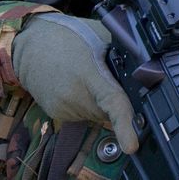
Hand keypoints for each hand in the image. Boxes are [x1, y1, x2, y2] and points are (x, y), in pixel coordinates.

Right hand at [12, 13, 138, 153]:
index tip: (132, 144)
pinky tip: (78, 83)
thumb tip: (148, 65)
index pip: (112, 102)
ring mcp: (64, 107)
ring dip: (99, 100)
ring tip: (87, 74)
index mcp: (89, 74)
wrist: (31, 45)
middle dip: (116, 98)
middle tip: (106, 73)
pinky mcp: (57, 113)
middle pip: (109, 111)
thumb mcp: (100, 35)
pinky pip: (83, 112)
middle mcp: (75, 95)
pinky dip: (86, 102)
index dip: (124, 125)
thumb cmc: (68, 36)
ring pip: (97, 113)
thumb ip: (123, 52)